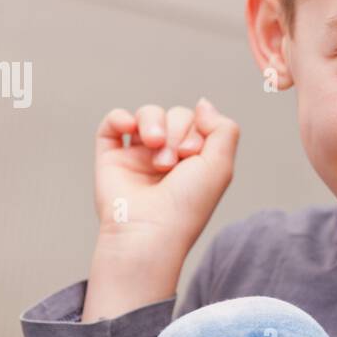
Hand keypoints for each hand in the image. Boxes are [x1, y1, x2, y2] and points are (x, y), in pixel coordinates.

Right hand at [93, 98, 238, 256]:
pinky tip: (129, 128)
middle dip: (176, 132)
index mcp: (195, 160)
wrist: (149, 232)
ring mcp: (139, 156)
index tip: (192, 156)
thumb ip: (223, 129)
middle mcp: (169, 155)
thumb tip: (203, 104)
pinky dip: (120, 118)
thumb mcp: (220, 166)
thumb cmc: (186, 206)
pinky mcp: (112, 158)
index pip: (199, 121)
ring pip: (148, 114)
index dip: (197, 130)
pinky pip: (114, 123)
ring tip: (153, 150)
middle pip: (175, 114)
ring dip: (153, 124)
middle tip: (171, 164)